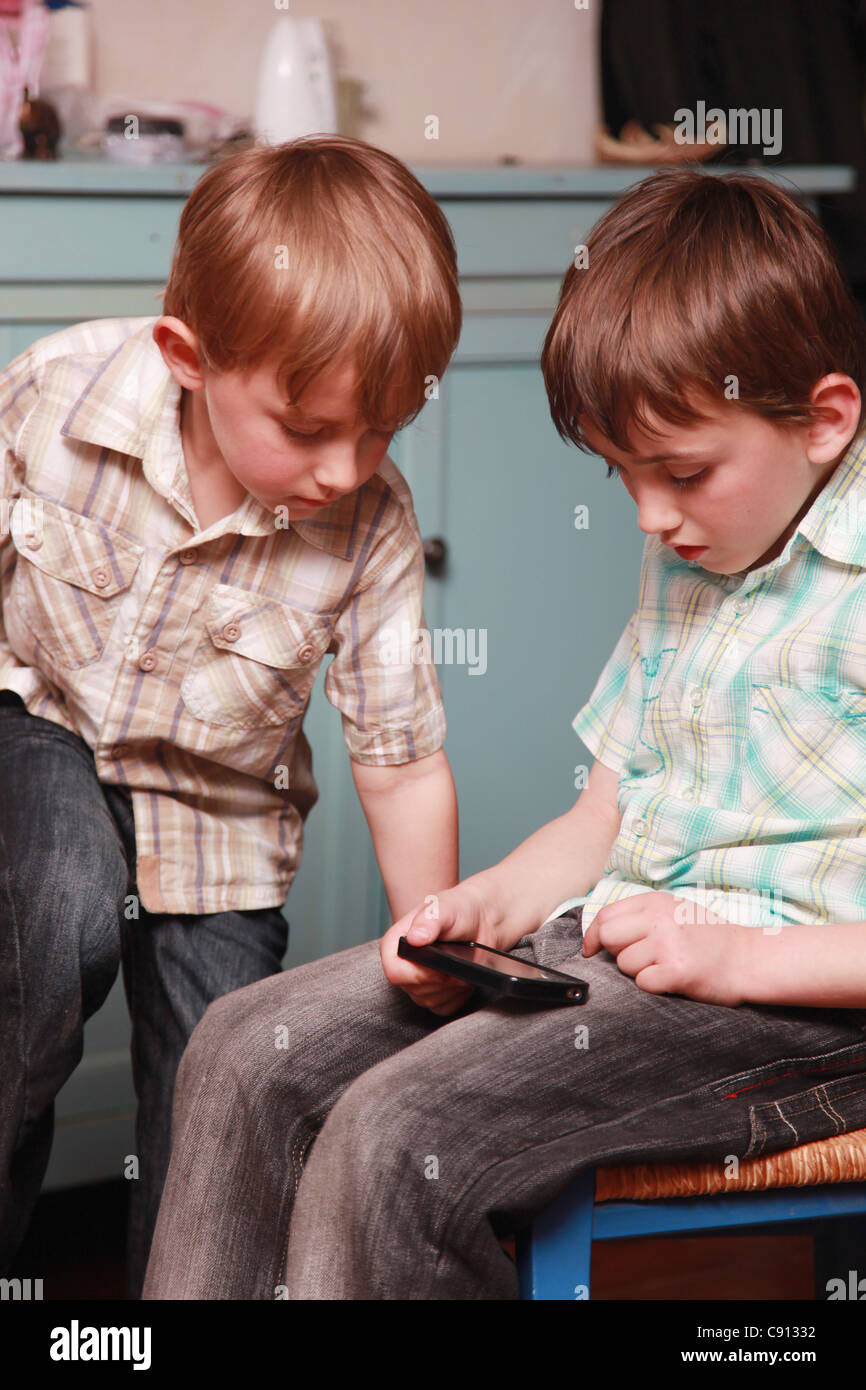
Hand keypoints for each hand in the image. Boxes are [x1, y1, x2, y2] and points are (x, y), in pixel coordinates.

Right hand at [379, 879, 505, 1016]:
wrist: (482, 921)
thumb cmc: (460, 909)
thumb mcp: (445, 908)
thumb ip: (429, 920)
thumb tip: (415, 937)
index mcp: (396, 942)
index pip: (394, 972)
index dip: (416, 974)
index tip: (438, 967)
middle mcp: (404, 963)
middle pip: (412, 989)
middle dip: (439, 980)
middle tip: (456, 962)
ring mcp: (418, 981)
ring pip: (427, 1001)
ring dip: (450, 987)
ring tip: (460, 967)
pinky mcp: (436, 993)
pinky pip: (442, 1007)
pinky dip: (457, 996)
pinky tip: (464, 978)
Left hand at [581, 891, 749, 1005]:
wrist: (749, 958)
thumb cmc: (709, 938)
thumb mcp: (674, 912)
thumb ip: (640, 916)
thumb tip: (599, 933)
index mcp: (656, 901)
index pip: (605, 915)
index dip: (592, 935)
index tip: (590, 949)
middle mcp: (659, 919)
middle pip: (608, 938)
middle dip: (618, 953)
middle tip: (644, 958)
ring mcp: (668, 944)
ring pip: (625, 964)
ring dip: (640, 972)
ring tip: (666, 966)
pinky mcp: (676, 971)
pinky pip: (643, 983)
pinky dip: (655, 987)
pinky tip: (673, 980)